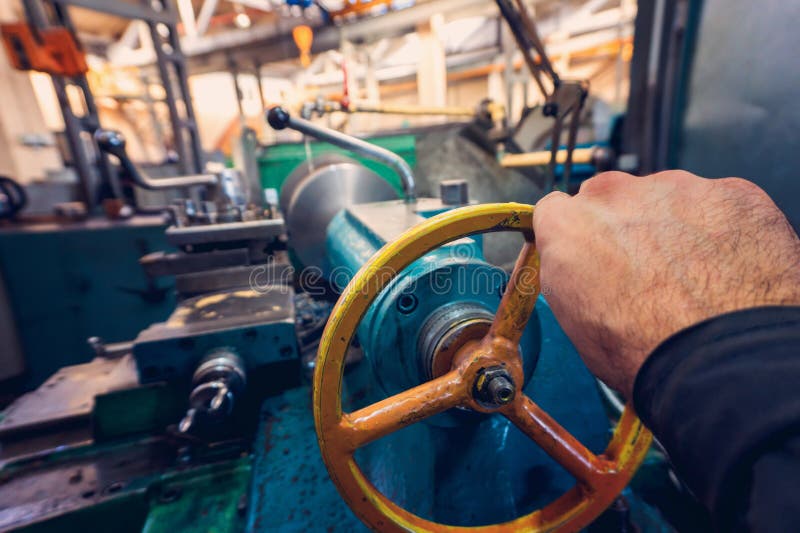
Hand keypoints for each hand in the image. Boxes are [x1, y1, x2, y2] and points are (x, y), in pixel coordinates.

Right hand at [532, 170, 799, 397]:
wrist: (723, 358)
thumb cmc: (644, 352)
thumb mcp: (575, 320)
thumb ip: (571, 272)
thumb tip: (582, 268)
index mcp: (570, 226)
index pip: (557, 210)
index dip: (577, 237)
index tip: (590, 256)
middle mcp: (618, 195)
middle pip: (613, 197)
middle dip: (625, 226)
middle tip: (646, 272)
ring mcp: (678, 188)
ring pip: (669, 198)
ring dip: (674, 226)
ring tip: (695, 276)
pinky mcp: (733, 193)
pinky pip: (721, 204)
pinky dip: (724, 229)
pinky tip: (731, 268)